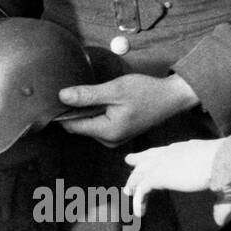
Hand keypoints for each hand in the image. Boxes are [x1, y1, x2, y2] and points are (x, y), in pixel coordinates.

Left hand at [58, 73, 199, 146]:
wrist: (171, 97)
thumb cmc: (145, 92)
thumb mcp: (114, 90)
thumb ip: (87, 95)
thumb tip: (61, 97)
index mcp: (107, 133)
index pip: (72, 126)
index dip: (63, 111)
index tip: (60, 95)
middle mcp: (108, 141)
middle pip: (79, 126)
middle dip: (76, 110)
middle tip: (81, 90)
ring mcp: (114, 139)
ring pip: (88, 125)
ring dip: (87, 110)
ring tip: (96, 94)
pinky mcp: (118, 134)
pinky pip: (98, 124)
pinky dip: (96, 113)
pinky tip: (104, 101)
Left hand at [123, 138, 230, 225]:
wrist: (225, 161)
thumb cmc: (230, 169)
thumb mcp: (224, 185)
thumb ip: (221, 204)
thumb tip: (220, 221)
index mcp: (186, 150)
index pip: (166, 151)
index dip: (157, 155)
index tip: (153, 157)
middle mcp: (172, 152)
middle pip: (149, 156)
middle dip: (139, 161)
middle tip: (129, 161)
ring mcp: (163, 163)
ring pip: (141, 172)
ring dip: (133, 182)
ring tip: (127, 192)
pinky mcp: (159, 175)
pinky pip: (142, 189)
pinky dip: (139, 200)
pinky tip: (140, 212)